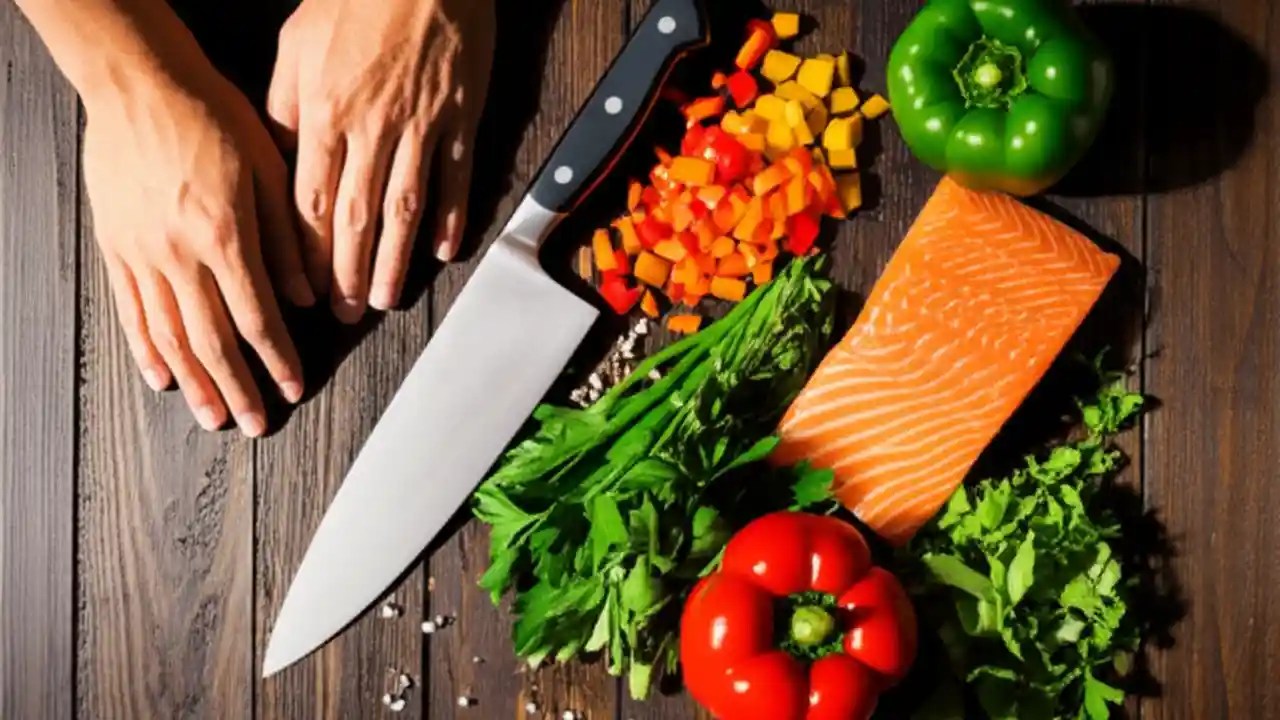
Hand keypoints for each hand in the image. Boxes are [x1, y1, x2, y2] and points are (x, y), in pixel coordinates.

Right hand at [83, 70, 309, 435]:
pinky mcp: (116, 247)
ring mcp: (142, 254)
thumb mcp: (269, 169)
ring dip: (195, 382)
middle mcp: (180, 254)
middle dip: (239, 387)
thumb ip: (287, 238)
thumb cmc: (213, 117)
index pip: (258, 317)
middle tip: (257, 424)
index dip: (278, 359)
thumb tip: (308, 297)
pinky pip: (132, 310)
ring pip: (170, 334)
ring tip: (213, 417)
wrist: (141, 84)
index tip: (295, 387)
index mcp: (225, 235)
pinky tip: (162, 378)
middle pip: (213, 339)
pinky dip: (147, 349)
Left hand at [268, 0, 495, 321]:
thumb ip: (284, 109)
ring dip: (394, 260)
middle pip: (355, 217)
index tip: (303, 288)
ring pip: (404, 208)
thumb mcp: (296, 46)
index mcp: (325, 111)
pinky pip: (456, 179)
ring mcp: (421, 126)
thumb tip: (276, 164)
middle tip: (344, 314)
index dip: (307, 253)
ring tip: (385, 298)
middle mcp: (372, 127)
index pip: (310, 201)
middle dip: (346, 273)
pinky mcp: (461, 119)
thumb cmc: (355, 2)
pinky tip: (444, 251)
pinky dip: (452, 218)